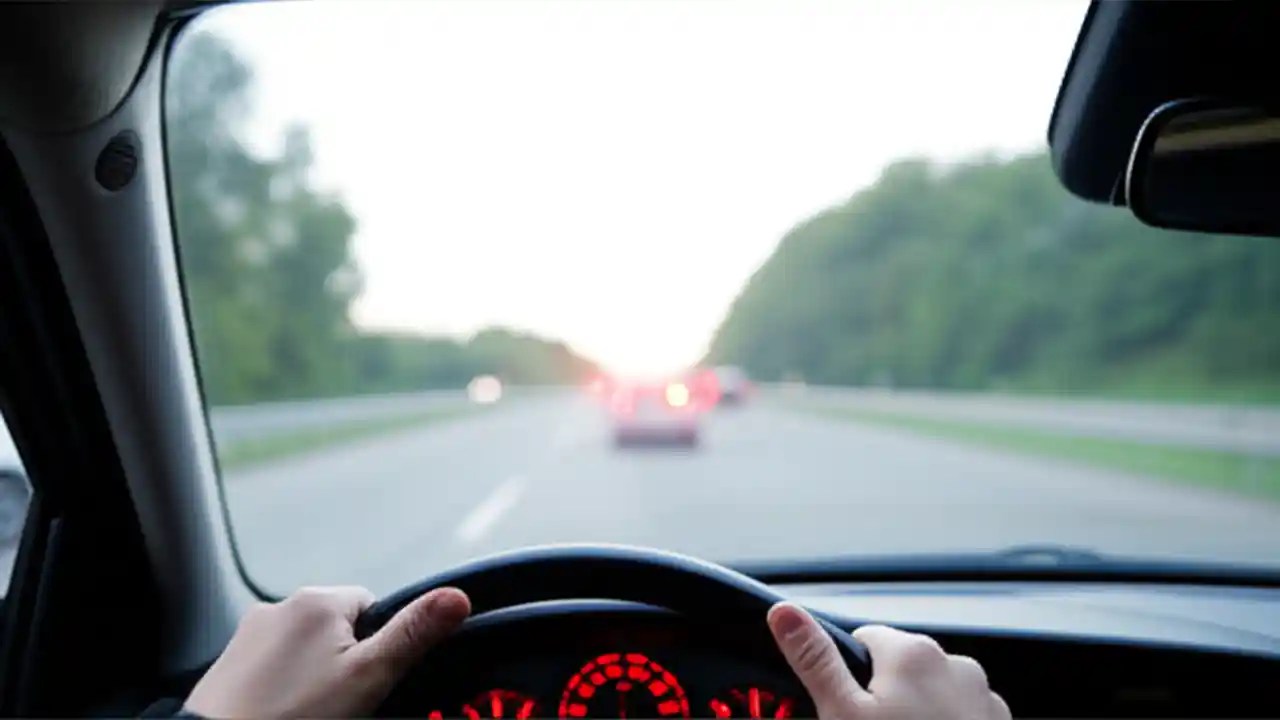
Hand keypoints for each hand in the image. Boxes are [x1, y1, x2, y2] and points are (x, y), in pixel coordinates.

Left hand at [185, 585, 470, 718]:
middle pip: (338, 629)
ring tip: (311, 712)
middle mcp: (278, 606)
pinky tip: (285, 713)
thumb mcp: (369, 678)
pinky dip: (282, 689)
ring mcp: (248, 637)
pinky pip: (272, 670)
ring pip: (304, 652)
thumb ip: (413, 633)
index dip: (380, 647)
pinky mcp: (228, 666)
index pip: (373, 607)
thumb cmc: (295, 717)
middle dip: (346, 662)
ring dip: (313, 676)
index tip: (370, 680)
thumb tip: (458, 596)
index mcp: (317, 600)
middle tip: (341, 704)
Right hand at [767, 602, 1009, 718]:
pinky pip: (961, 717)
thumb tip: (784, 613)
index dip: (850, 678)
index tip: (850, 711)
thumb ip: (815, 660)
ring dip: (918, 715)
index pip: (865, 640)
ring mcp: (984, 698)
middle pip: (901, 669)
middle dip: (885, 698)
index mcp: (913, 653)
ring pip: (933, 695)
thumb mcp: (842, 715)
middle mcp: (956, 665)